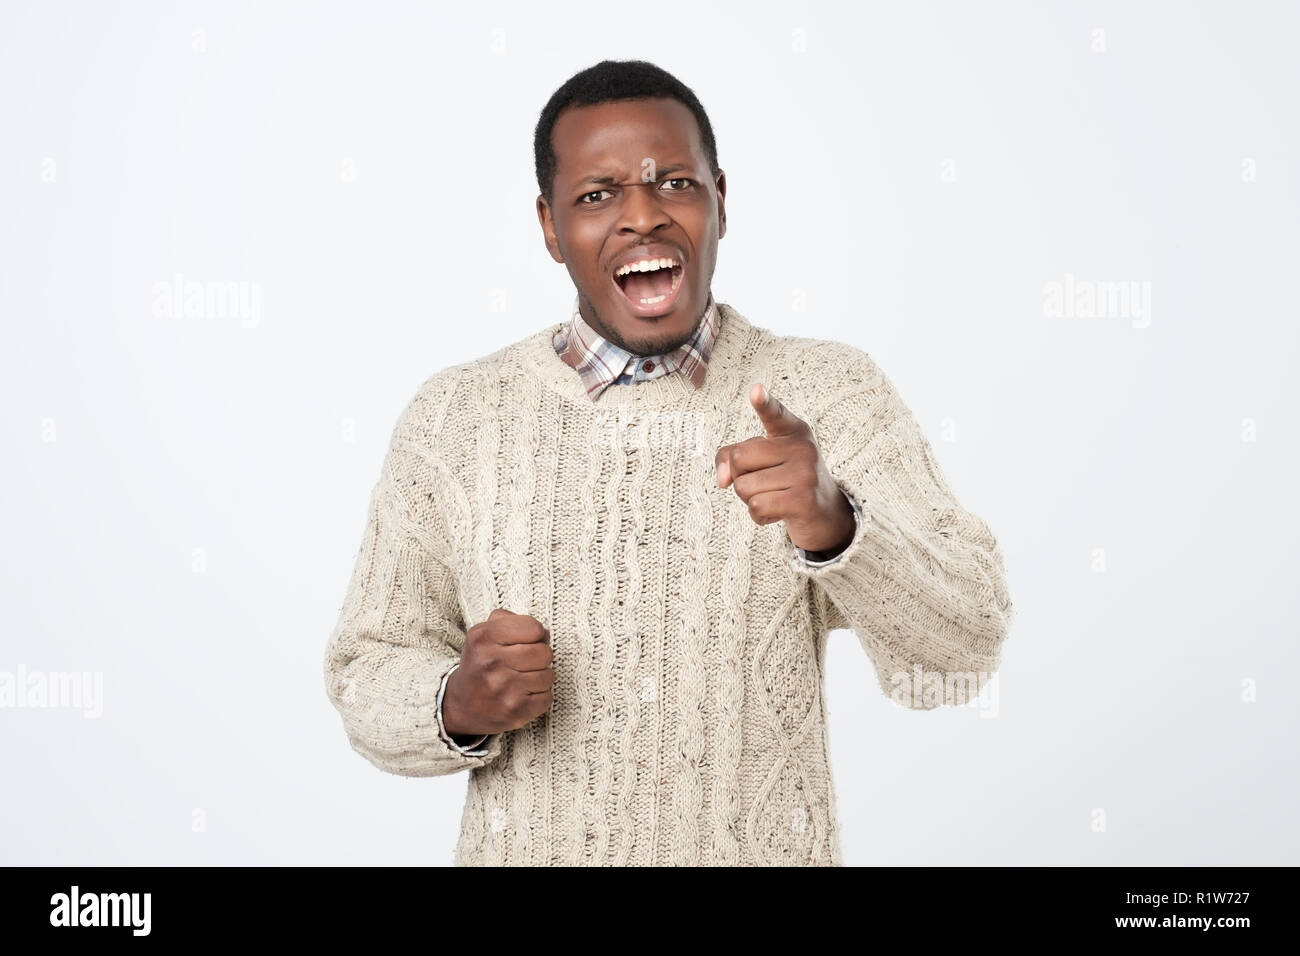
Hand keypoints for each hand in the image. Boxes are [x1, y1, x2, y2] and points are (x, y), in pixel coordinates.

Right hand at [442, 608, 553, 736]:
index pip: (534, 628)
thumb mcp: (483, 634)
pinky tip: (522, 695)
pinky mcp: (514, 712)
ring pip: (548, 675)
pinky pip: (547, 697)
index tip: (526, 641)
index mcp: (483, 638)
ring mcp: (503, 689)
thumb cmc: (480, 664)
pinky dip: (539, 697)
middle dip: (540, 656)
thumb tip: (541, 630)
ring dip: (540, 677)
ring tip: (522, 679)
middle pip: (545, 653)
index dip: (535, 634)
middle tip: (525, 662)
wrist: (460, 706)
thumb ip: (509, 619)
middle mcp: (491, 663)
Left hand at [715, 383, 855, 553]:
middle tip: (766, 482)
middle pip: (738, 458)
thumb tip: (722, 480)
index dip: (764, 402)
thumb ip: (731, 459)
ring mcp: (805, 474)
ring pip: (743, 487)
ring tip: (775, 497)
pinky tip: (777, 512)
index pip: (775, 414)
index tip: (755, 390)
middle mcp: (802, 448)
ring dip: (750, 499)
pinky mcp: (803, 501)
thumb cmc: (786, 482)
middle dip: (741, 477)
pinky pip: (756, 507)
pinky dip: (759, 516)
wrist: (825, 514)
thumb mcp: (762, 461)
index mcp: (793, 431)